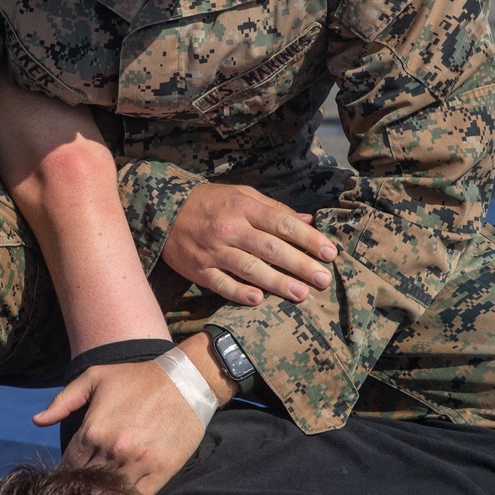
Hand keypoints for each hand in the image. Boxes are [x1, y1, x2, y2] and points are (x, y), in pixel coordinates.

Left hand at [33, 361, 204, 494]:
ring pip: (110, 493)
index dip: (66, 472)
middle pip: (86, 482)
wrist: (185, 382)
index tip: (68, 476)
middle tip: (81, 490)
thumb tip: (37, 421)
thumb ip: (63, 401)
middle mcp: (112, 450)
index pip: (69, 464)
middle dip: (82, 487)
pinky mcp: (160, 472)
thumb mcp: (95, 378)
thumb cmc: (137, 378)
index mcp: (93, 430)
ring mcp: (137, 463)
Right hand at [163, 182, 336, 305]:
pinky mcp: (199, 270)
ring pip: (249, 268)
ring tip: (301, 294)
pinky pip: (221, 283)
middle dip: (299, 265)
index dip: (309, 239)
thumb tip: (308, 219)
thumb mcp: (241, 195)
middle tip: (322, 279)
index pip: (283, 224)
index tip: (330, 253)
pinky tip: (258, 300)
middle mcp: (230, 229)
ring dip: (277, 282)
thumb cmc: (210, 202)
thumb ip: (274, 208)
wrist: (163, 210)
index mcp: (243, 207)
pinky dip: (239, 292)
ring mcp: (213, 251)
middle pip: (271, 248)